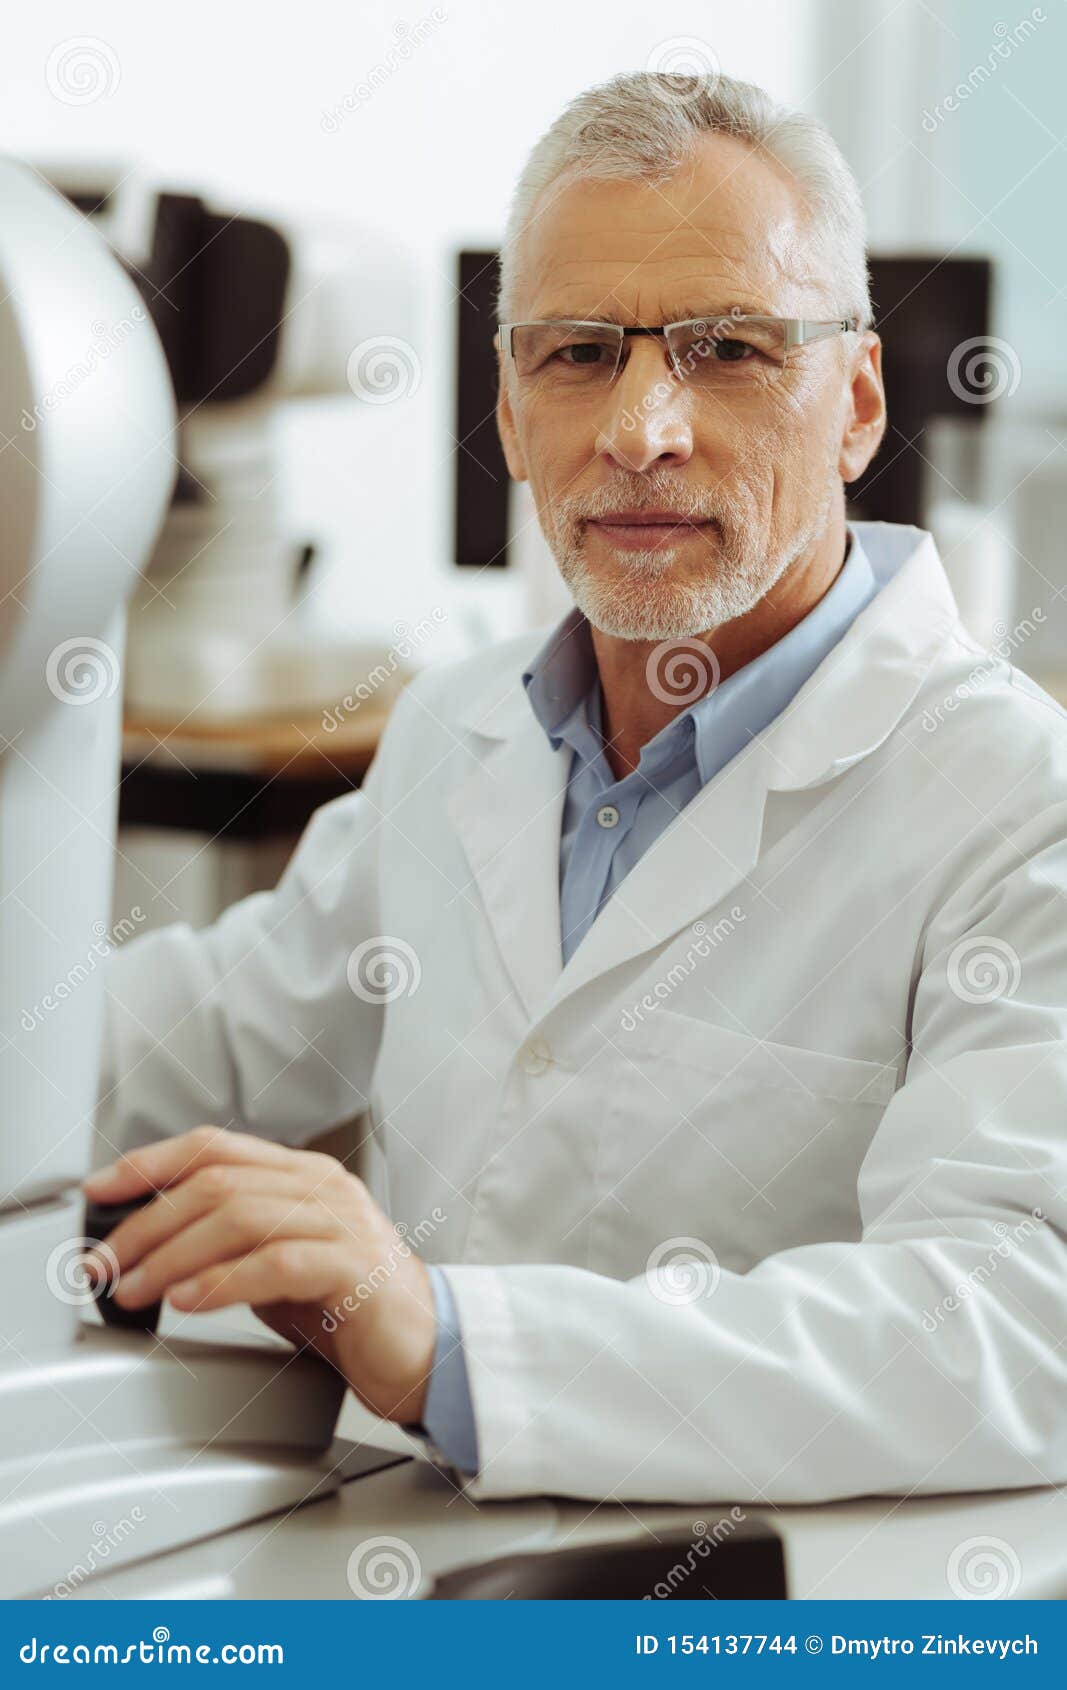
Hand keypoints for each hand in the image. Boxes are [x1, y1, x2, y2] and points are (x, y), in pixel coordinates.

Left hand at [83, 1126, 436, 1422]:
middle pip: (216, 1182)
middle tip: (104, 1263)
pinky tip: (188, 1302)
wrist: (428, 1348)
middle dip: (146, 1223)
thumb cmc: (350, 1309)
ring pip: (240, 1216)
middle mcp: (322, 1188)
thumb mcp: (278, 1264)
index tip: (98, 1191)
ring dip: (172, 1256)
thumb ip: (229, 1245)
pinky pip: (277, 1264)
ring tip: (134, 1289)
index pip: (214, 1146)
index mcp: (301, 1175)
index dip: (149, 1163)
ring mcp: (342, 1223)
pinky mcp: (355, 1268)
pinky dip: (223, 1281)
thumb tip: (148, 1249)